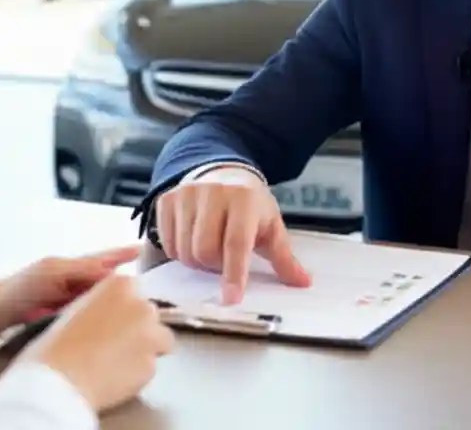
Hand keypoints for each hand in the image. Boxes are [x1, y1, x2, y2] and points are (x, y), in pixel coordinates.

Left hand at [0, 246, 139, 345]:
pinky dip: (94, 315)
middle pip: (98, 277)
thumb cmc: (12, 292)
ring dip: (109, 298)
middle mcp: (64, 281)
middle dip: (120, 277)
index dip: (120, 255)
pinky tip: (102, 322)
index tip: (140, 250)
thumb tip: (110, 273)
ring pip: (91, 296)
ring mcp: (57, 300)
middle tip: (143, 285)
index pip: (100, 259)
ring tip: (130, 303)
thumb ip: (79, 272)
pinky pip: (79, 314)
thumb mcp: (49, 276)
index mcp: (64, 266)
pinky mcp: (51, 319)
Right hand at [21, 275, 174, 412]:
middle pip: (149, 314)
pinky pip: (150, 367)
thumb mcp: (76, 307)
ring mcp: (151, 335)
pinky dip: (138, 372)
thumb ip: (100, 304)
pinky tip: (116, 378)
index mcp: (121, 284)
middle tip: (113, 343)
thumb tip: (107, 314)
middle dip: (137, 326)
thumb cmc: (57, 343)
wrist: (60, 378)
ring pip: (160, 339)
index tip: (111, 321)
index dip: (122, 307)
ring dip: (146, 348)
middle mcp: (142, 305)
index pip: (133, 290)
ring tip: (119, 362)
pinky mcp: (152, 365)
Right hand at [156, 166, 310, 304]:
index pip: (236, 243)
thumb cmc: (249, 204)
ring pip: (184, 250)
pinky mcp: (167, 199)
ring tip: (210, 248)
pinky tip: (191, 241)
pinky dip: (178, 251)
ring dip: (196, 261)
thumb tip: (303, 283)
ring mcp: (186, 194)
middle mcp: (213, 193)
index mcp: (244, 199)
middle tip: (224, 259)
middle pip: (204, 251)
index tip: (231, 299)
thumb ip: (284, 257)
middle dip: (214, 266)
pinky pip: (167, 242)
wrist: (222, 171)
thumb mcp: (270, 225)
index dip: (233, 274)